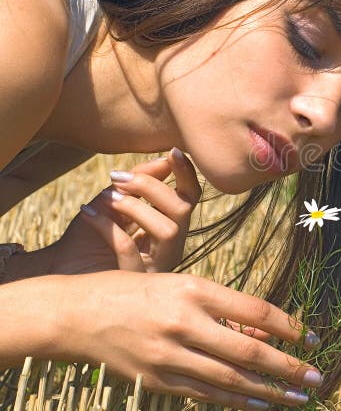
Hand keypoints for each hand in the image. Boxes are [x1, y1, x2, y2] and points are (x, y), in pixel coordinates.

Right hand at [38, 271, 322, 407]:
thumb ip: (226, 309)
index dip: (289, 327)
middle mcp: (183, 322)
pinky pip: (204, 394)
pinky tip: (259, 404)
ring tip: (298, 396)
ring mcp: (168, 355)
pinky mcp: (155, 379)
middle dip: (289, 367)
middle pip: (248, 352)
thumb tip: (267, 332)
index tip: (312, 338)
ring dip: (270, 391)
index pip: (256, 311)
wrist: (78, 313)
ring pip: (230, 379)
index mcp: (194, 289)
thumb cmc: (138, 291)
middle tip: (318, 377)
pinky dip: (236, 401)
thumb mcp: (184, 285)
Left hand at [52, 148, 200, 273]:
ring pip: (167, 230)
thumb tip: (166, 158)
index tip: (173, 151)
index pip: (190, 198)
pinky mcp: (133, 281)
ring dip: (136, 207)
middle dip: (152, 187)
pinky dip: (108, 227)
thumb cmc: (86, 239)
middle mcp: (169, 248)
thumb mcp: (113, 202)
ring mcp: (155, 267)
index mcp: (169, 227)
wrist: (58, 273)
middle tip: (120, 178)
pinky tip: (86, 214)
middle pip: (183, 211)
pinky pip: (130, 249)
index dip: (187, 175)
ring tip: (106, 198)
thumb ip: (140, 181)